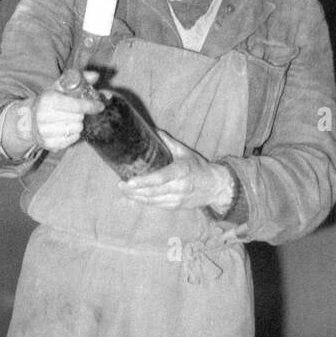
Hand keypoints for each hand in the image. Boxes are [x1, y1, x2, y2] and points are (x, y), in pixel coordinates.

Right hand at [31, 70, 103, 150]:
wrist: (29, 118)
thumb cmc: (49, 100)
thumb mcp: (59, 86)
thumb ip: (78, 79)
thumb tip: (96, 75)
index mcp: (48, 99)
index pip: (76, 105)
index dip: (90, 106)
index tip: (99, 106)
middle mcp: (43, 116)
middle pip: (78, 118)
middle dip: (81, 114)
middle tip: (77, 112)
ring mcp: (44, 131)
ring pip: (76, 130)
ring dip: (78, 125)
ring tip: (71, 120)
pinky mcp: (47, 143)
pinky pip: (71, 140)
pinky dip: (73, 135)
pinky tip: (68, 129)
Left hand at [118, 133, 233, 209]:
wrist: (214, 187)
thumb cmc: (198, 167)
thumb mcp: (185, 152)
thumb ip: (168, 142)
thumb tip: (152, 130)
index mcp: (181, 172)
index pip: (159, 179)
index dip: (143, 181)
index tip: (129, 181)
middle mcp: (179, 187)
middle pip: (152, 192)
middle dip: (134, 190)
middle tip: (120, 185)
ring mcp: (177, 199)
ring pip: (152, 200)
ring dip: (136, 197)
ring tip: (124, 190)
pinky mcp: (175, 206)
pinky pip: (156, 205)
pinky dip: (144, 201)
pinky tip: (135, 196)